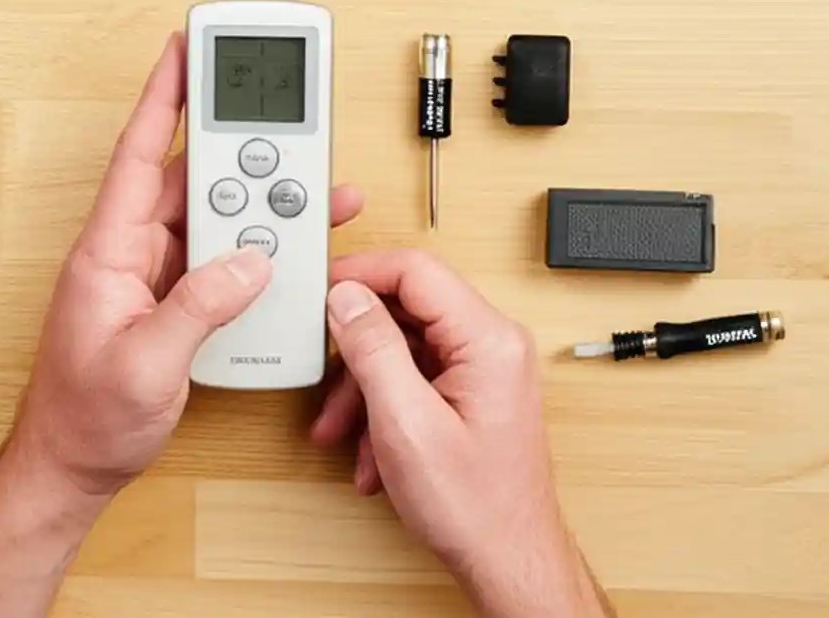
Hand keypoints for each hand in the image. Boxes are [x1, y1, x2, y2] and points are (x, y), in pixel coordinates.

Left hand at [11, 33, 363, 498]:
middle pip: (188, 180)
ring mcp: (152, 277)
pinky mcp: (173, 301)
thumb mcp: (146, 366)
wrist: (73, 467)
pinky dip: (256, 248)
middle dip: (238, 147)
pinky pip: (220, 258)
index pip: (137, 157)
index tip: (185, 49)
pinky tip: (289, 245)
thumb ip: (200, 308)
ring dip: (259, 203)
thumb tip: (250, 261)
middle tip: (280, 110)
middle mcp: (130, 254)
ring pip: (213, 218)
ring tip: (313, 186)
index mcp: (107, 253)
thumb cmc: (87, 420)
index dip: (162, 99)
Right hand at [311, 250, 608, 617]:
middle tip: (323, 366)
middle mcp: (493, 345)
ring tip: (340, 430)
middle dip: (356, 346)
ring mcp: (484, 368)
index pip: (416, 271)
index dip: (361, 273)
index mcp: (488, 340)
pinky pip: (416, 377)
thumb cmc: (475, 506)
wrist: (506, 559)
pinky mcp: (473, 392)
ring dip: (363, 388)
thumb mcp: (406, 423)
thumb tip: (347, 298)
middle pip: (407, 309)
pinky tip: (369, 451)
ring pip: (404, 348)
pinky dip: (383, 408)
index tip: (322, 290)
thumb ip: (374, 349)